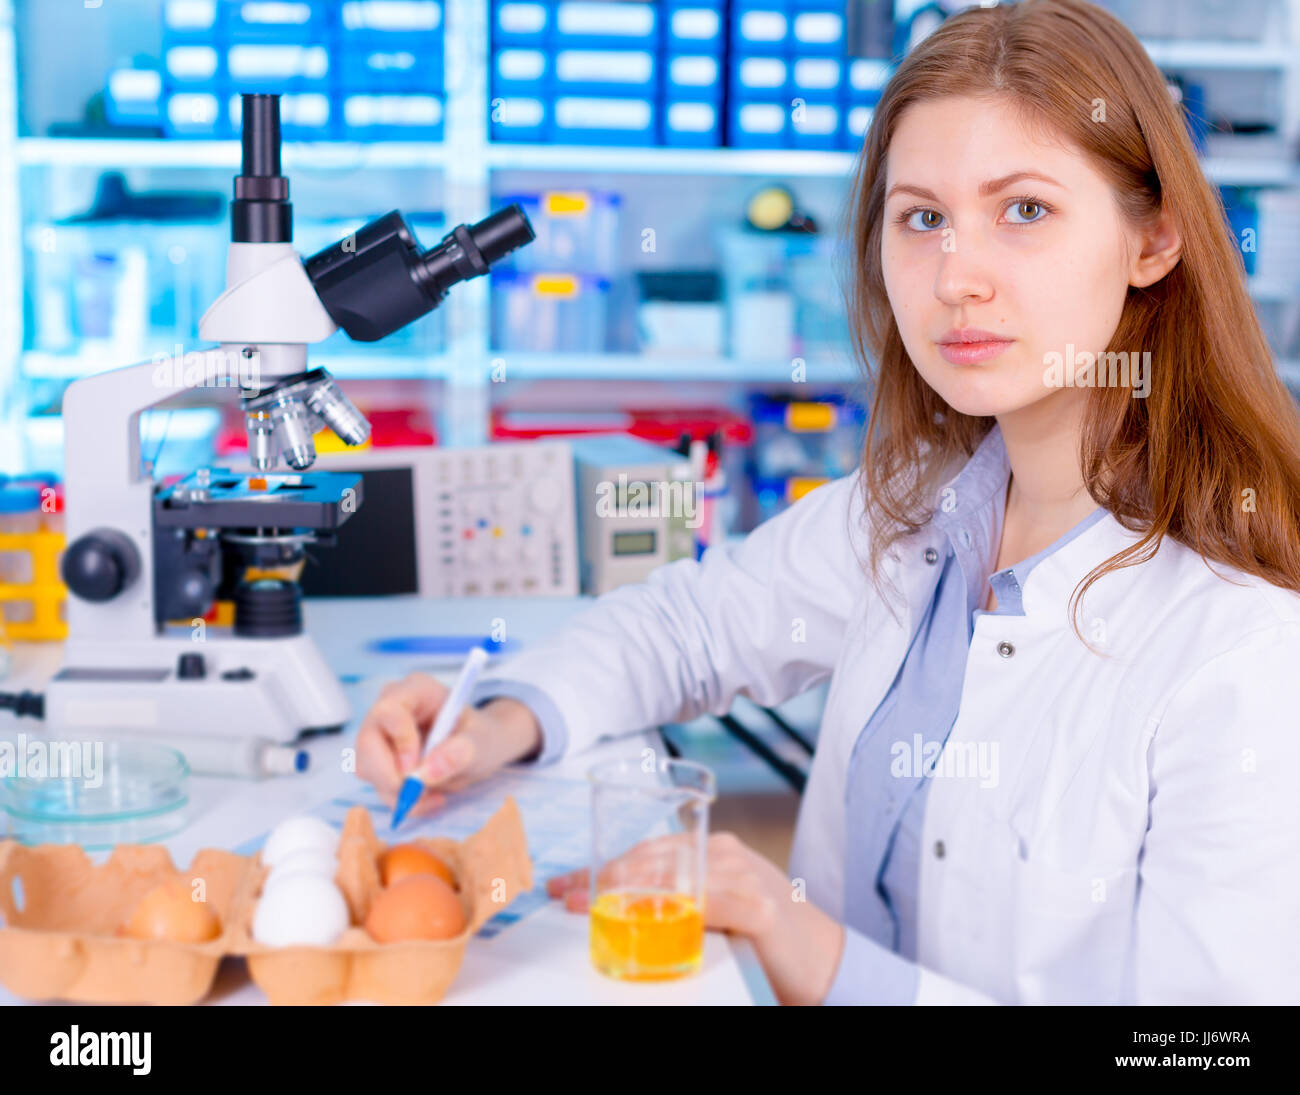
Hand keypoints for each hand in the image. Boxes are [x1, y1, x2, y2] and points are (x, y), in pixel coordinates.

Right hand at [355, 673, 542, 819]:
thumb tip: (425, 773)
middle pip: (367, 742)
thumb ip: (461, 752)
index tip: (416, 768)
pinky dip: (402, 800)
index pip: (389, 711)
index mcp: (416, 690)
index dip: (399, 742)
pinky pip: (378, 785)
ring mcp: (381, 734)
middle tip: (419, 793)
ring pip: (367, 768)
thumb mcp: (482, 743)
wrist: (480, 749)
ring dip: (398, 792)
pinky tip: (430, 798)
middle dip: (389, 775)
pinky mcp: (379, 760)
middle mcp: (391, 708)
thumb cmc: (481, 736)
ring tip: (435, 795)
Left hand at [546, 831, 845, 1004]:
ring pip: (671, 878)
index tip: (567, 884)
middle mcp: (725, 854)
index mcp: (713, 847)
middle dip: (601, 877)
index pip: (646, 850)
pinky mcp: (759, 908)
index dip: (602, 865)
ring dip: (624, 893)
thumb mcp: (719, 904)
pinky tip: (647, 920)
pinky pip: (708, 906)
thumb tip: (621, 908)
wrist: (826, 958)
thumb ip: (683, 896)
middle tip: (566, 896)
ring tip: (590, 907)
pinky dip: (675, 912)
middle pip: (651, 860)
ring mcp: (743, 878)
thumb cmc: (766, 935)